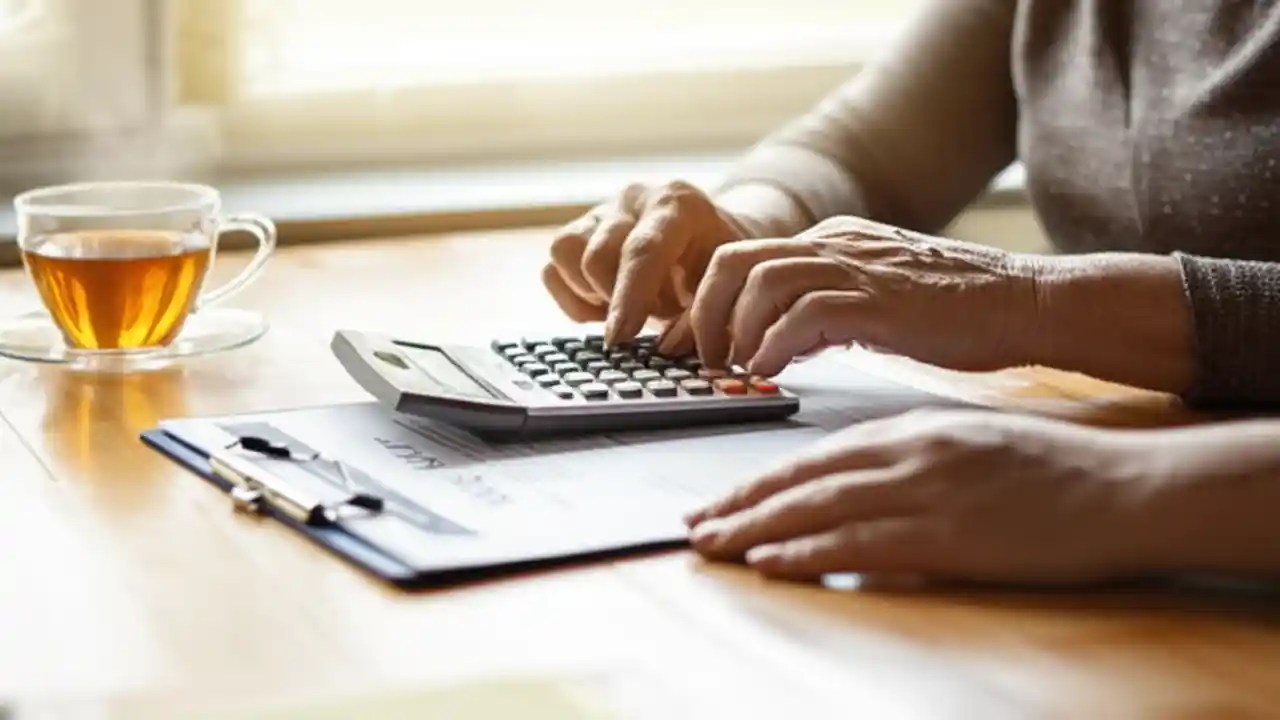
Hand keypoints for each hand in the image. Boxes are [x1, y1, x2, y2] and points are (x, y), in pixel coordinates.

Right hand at [542, 181, 749, 352]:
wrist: (710, 241)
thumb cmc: (717, 268)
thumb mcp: (721, 290)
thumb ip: (697, 318)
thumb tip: (664, 347)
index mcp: (677, 205)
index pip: (643, 251)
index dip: (628, 298)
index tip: (620, 338)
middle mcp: (635, 198)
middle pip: (596, 257)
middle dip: (614, 301)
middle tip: (647, 319)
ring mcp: (602, 210)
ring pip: (564, 253)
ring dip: (590, 294)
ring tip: (626, 306)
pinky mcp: (578, 230)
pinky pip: (552, 269)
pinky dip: (573, 298)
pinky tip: (606, 303)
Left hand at [685, 409, 1161, 584]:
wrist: (1122, 486)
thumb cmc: (1052, 466)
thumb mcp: (969, 441)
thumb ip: (912, 454)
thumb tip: (863, 478)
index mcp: (911, 430)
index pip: (817, 453)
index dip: (764, 477)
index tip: (724, 495)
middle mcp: (906, 454)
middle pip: (803, 478)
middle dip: (741, 502)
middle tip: (693, 522)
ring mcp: (923, 492)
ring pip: (816, 508)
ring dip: (754, 528)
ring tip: (710, 543)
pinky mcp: (944, 535)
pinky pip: (857, 544)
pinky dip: (806, 553)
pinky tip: (769, 561)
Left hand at [689, 215, 1044, 373]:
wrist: (1023, 301)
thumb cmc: (956, 312)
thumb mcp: (874, 301)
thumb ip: (824, 311)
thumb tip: (777, 341)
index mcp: (830, 242)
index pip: (740, 260)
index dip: (703, 304)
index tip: (687, 343)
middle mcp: (833, 245)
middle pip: (732, 261)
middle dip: (703, 314)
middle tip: (700, 359)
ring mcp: (856, 267)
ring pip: (758, 282)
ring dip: (735, 332)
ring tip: (737, 368)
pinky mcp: (878, 299)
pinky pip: (802, 314)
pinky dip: (774, 344)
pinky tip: (773, 370)